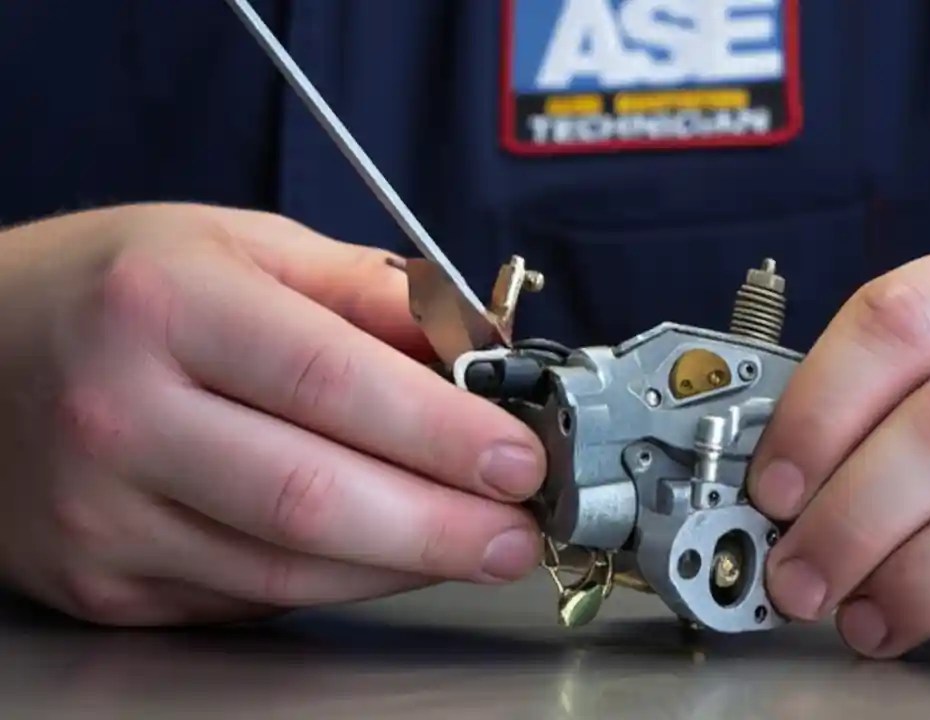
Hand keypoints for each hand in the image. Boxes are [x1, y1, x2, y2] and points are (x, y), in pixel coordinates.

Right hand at [0, 203, 545, 624]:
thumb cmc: (112, 287)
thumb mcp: (239, 245)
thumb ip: (368, 291)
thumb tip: (483, 345)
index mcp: (165, 306)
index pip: (331, 382)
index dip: (442, 431)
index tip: (519, 457)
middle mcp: (121, 413)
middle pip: (314, 497)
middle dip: (443, 525)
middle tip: (520, 531)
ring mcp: (102, 513)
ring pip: (289, 566)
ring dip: (404, 563)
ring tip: (477, 545)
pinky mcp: (102, 580)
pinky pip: (250, 595)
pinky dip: (338, 580)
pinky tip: (389, 554)